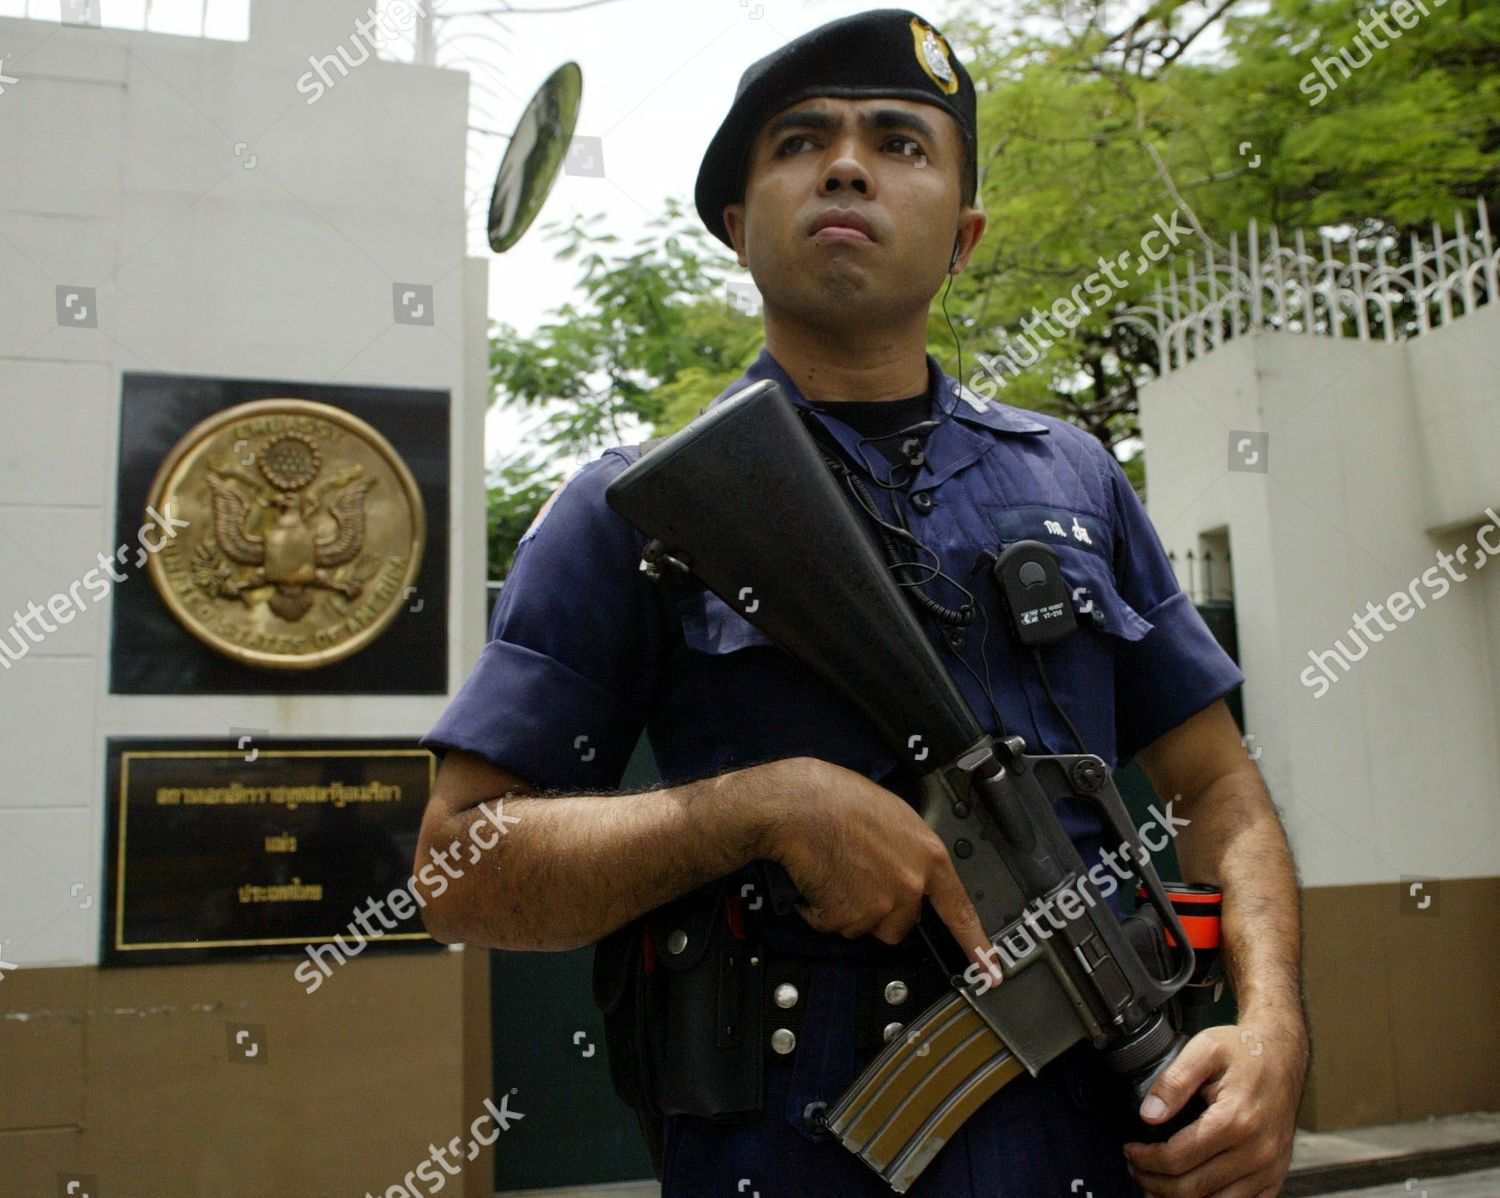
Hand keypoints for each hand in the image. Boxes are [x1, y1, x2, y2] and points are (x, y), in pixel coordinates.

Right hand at [761, 757, 1001, 984]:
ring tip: (835, 869)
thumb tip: (908, 869)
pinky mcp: (849, 916)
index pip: (960, 910)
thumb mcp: (894, 816)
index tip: (991, 971)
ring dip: (846, 909)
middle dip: (878, 910)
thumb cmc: (838, 799)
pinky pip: (833, 925)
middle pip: (900, 925)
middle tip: (856, 876)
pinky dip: (820, 909)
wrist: (800, 805)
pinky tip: (819, 877)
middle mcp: (910, 884)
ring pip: (864, 926)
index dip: (976, 944)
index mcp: (929, 856)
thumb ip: (910, 851)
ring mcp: (880, 904)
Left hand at [1123, 1012, 1307, 1197]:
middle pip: (1193, 1188)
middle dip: (1155, 1182)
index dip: (1146, 1159)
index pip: (1178, 1157)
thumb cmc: (1243, 1050)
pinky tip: (1190, 1191)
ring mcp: (1269, 1168)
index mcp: (1235, 1120)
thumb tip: (1149, 1115)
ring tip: (1155, 1181)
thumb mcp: (1205, 1048)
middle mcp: (1257, 1151)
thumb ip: (1174, 1081)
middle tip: (1136, 1168)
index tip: (1130, 1151)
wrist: (1283, 1055)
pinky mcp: (1276, 1176)